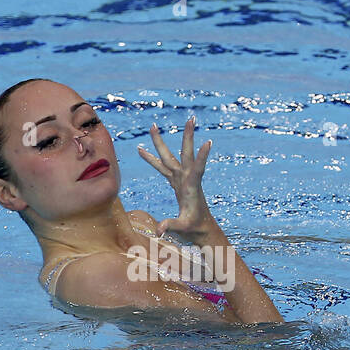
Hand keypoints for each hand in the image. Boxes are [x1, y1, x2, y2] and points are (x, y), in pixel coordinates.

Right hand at [137, 114, 217, 240]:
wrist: (201, 228)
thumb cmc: (194, 228)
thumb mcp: (183, 228)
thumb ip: (171, 226)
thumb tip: (159, 230)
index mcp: (192, 187)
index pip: (198, 168)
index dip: (202, 156)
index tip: (208, 142)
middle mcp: (187, 178)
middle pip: (184, 154)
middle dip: (187, 137)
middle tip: (191, 119)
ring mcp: (180, 178)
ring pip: (170, 157)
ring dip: (161, 143)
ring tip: (153, 126)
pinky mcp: (175, 182)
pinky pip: (162, 167)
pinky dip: (152, 158)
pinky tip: (141, 149)